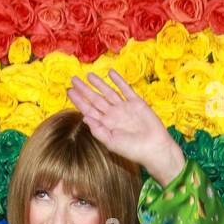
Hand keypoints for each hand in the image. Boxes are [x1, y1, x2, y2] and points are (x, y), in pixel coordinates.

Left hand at [67, 69, 184, 183]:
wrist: (153, 148)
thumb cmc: (132, 150)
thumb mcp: (111, 143)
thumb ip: (98, 131)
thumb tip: (84, 118)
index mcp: (105, 125)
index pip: (89, 110)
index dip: (79, 101)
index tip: (69, 91)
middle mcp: (113, 115)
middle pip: (96, 99)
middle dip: (85, 90)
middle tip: (73, 79)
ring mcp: (124, 108)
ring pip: (108, 92)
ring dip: (99, 83)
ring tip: (89, 75)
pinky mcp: (136, 103)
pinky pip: (126, 89)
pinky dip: (119, 81)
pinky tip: (111, 73)